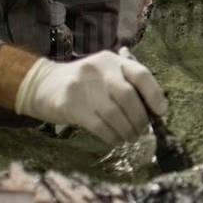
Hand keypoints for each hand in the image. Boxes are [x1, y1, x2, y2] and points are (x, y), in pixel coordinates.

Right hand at [14, 50, 167, 145]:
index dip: (155, 94)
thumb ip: (128, 83)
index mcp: (112, 60)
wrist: (41, 84)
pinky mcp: (70, 104)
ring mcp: (83, 85)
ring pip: (114, 113)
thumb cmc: (83, 83)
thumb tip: (157, 106)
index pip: (141, 74)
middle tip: (143, 132)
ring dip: (127, 131)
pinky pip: (99, 125)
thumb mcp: (105, 73)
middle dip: (140, 118)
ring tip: (131, 138)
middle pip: (128, 96)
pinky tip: (116, 141)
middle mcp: (99, 68)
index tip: (161, 112)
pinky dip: (112, 136)